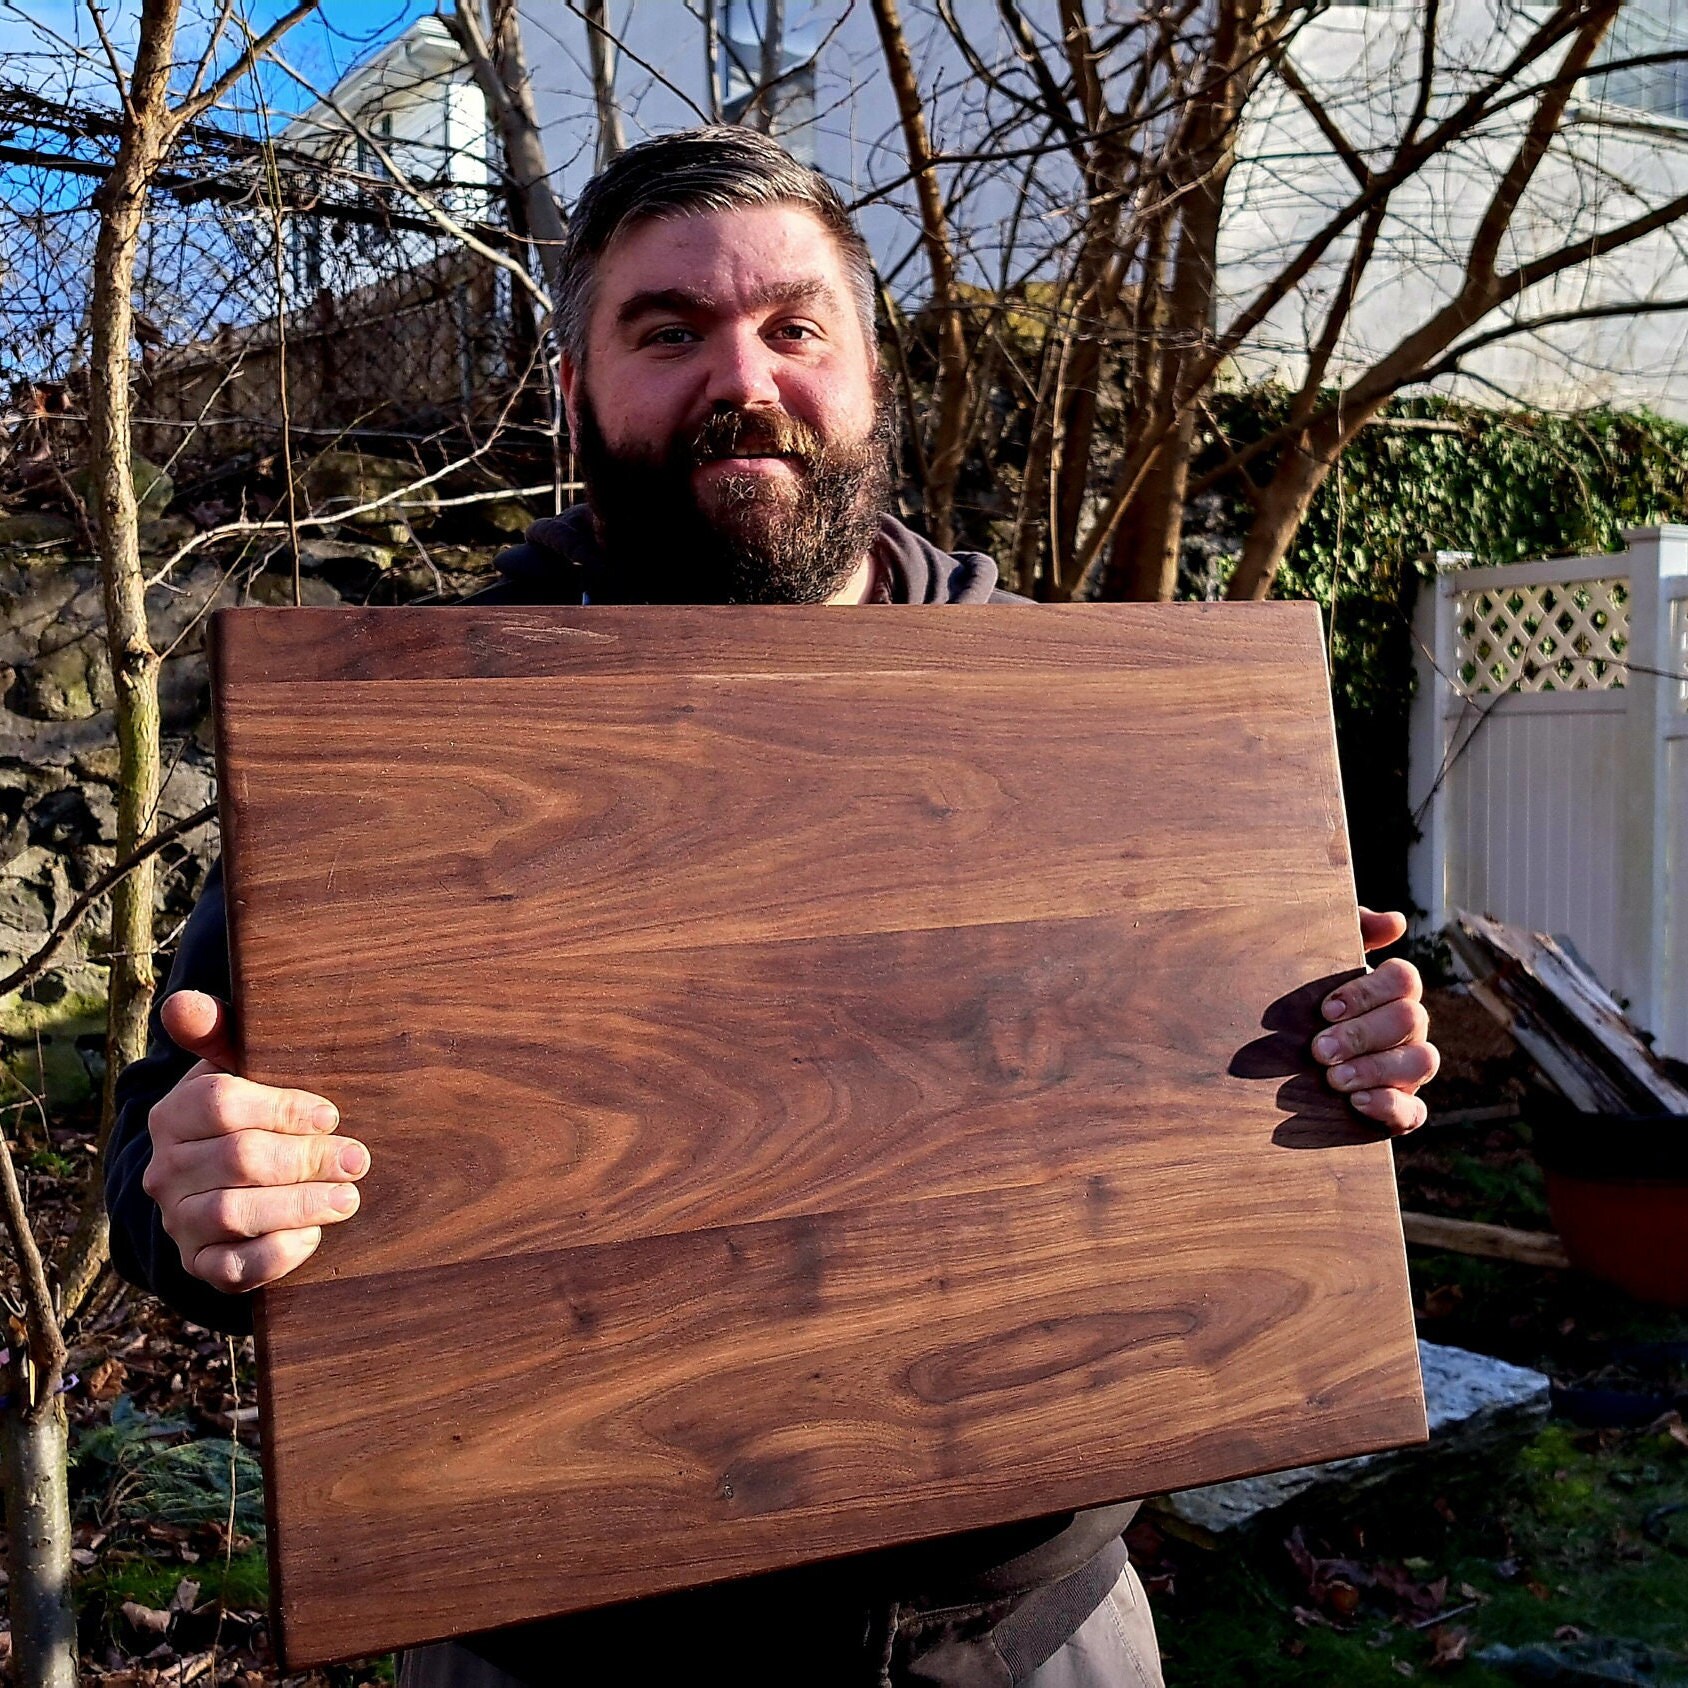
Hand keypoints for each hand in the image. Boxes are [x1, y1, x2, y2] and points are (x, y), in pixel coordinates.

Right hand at [142, 990, 369, 1291]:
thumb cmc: (248, 1112)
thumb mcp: (236, 1067)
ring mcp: (179, 1221)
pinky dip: (279, 1253)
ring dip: (300, 1205)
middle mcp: (165, 1170)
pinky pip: (234, 1268)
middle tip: (358, 1159)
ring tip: (348, 1198)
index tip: (332, 1114)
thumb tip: (182, 1003)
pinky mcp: (200, 1266)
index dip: (283, 1108)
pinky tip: (314, 1236)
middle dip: (306, 1159)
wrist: (225, 1187)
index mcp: (172, 1115)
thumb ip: (217, 1030)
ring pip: (234, 1214)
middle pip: (238, 1160)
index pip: (221, 1103)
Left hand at [1313, 908, 1438, 1134]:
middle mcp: (1408, 1028)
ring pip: (1421, 1063)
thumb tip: (1396, 922)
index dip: (1368, 992)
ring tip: (1334, 1078)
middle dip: (1362, 1035)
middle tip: (1319, 1049)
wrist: (1273, 1058)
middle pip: (1410, 1020)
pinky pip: (1415, 1112)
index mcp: (1392, 990)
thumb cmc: (1301, 999)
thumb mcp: (1316, 959)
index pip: (1404, 979)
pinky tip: (1357, 1102)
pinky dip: (1391, 1107)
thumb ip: (1354, 931)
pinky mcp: (1400, 1108)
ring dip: (1376, 1069)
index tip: (1325, 1008)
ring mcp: (1408, 1069)